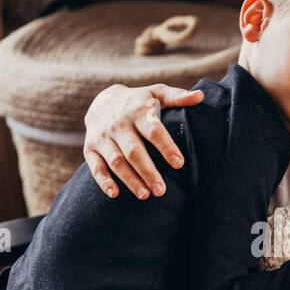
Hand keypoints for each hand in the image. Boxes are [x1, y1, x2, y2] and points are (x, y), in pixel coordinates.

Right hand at [83, 82, 204, 199]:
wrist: (102, 102)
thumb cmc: (138, 102)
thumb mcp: (156, 93)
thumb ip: (177, 96)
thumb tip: (200, 96)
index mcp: (137, 112)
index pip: (153, 130)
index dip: (166, 147)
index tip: (179, 163)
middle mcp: (118, 125)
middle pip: (134, 151)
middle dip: (148, 171)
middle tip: (162, 191)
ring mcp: (102, 138)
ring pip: (116, 161)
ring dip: (130, 180)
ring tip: (145, 196)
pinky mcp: (90, 149)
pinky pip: (95, 167)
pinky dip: (104, 181)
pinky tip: (115, 194)